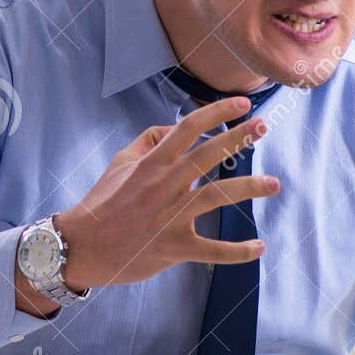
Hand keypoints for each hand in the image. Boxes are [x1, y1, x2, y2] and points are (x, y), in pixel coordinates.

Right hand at [55, 97, 278, 290]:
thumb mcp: (119, 163)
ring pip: (216, 197)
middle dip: (238, 138)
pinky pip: (212, 249)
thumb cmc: (101, 203)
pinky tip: (259, 246)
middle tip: (263, 126)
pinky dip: (238, 250)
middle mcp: (164, 186)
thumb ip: (147, 142)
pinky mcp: (174, 247)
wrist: (81, 246)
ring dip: (249, 188)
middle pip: (207, 155)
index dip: (216, 112)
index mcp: (152, 163)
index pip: (187, 128)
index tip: (241, 104)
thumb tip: (171, 128)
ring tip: (274, 183)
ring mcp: (170, 217)